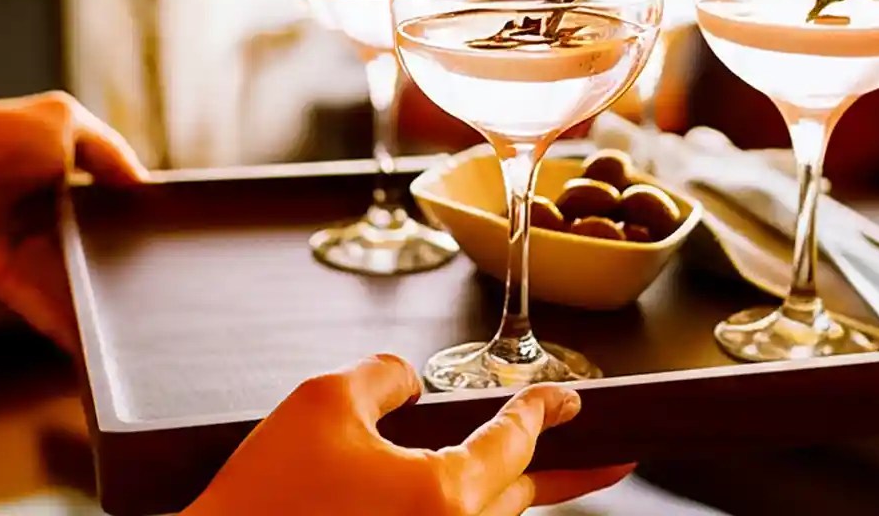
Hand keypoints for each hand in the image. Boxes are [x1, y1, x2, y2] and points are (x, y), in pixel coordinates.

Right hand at [185, 354, 632, 514]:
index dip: (544, 409)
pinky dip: (476, 512)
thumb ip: (384, 377)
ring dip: (520, 492)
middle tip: (614, 458)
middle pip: (522, 496)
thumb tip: (412, 381)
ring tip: (552, 474)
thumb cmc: (264, 499)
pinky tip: (476, 495)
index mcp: (444, 497)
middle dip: (570, 471)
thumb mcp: (322, 402)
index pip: (514, 440)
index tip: (573, 398)